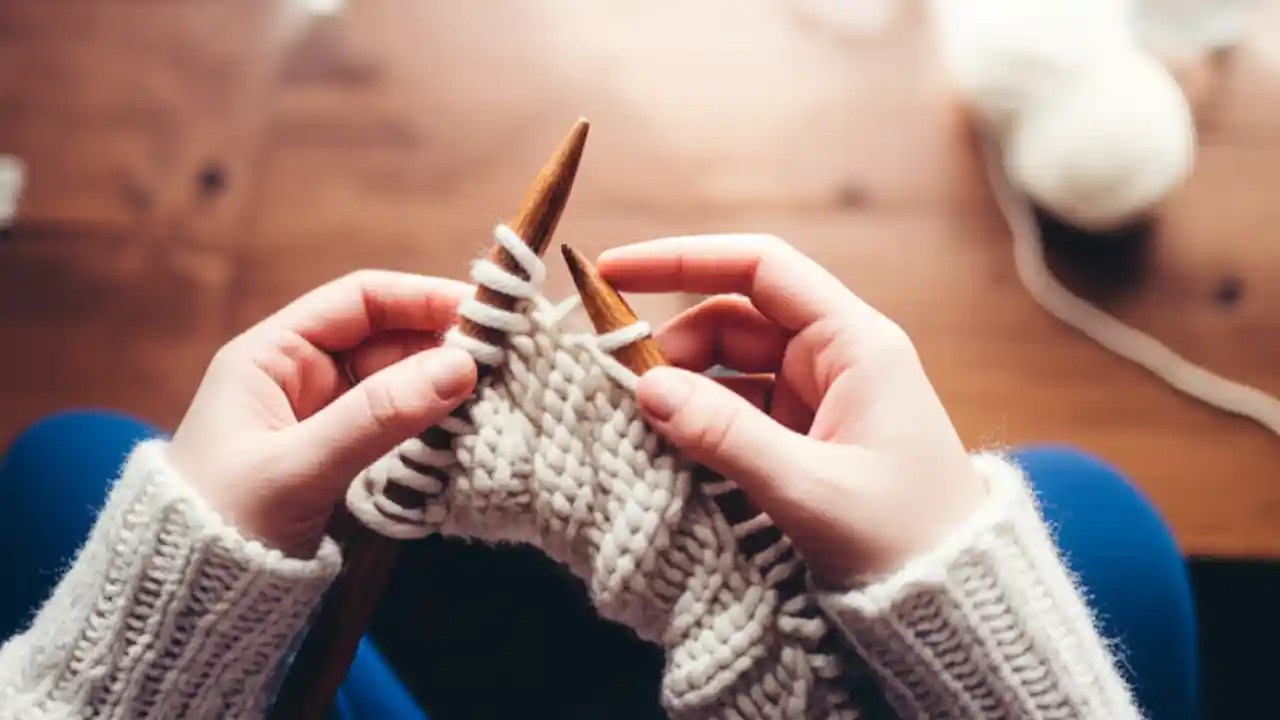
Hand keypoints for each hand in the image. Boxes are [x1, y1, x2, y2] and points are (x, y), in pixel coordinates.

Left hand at [168, 271, 477, 556]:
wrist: (187, 606)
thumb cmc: (221, 526)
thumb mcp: (299, 467)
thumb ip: (378, 417)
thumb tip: (460, 368)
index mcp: (270, 356)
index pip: (359, 301)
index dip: (421, 297)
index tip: (481, 311)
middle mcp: (300, 377)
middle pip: (388, 339)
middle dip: (443, 345)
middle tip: (505, 358)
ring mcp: (324, 418)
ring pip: (401, 382)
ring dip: (444, 386)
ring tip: (497, 394)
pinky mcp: (343, 457)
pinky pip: (399, 424)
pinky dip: (434, 424)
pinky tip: (468, 429)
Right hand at [598, 236, 985, 584]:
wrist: (955, 602)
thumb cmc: (904, 539)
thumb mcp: (809, 489)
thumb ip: (726, 436)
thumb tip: (647, 388)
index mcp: (855, 345)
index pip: (760, 268)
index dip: (684, 259)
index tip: (614, 273)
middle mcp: (837, 358)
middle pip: (734, 319)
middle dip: (674, 345)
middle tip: (617, 385)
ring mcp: (822, 398)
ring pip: (731, 369)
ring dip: (684, 391)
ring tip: (638, 427)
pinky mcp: (809, 437)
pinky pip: (741, 412)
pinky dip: (703, 426)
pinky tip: (671, 453)